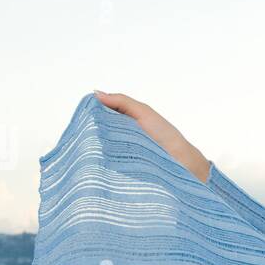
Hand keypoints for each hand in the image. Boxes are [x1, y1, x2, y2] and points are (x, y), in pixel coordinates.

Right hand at [93, 90, 211, 182]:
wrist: (180, 163)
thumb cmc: (164, 135)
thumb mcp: (143, 112)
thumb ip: (121, 101)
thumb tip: (96, 93)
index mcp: (123, 123)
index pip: (99, 117)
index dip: (91, 116)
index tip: (83, 116)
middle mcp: (119, 139)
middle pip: (97, 134)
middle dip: (90, 132)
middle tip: (84, 132)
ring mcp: (119, 155)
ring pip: (99, 150)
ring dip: (95, 148)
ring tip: (90, 147)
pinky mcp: (121, 171)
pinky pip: (106, 166)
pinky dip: (102, 163)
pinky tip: (97, 161)